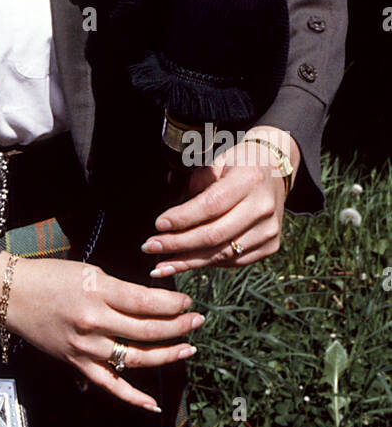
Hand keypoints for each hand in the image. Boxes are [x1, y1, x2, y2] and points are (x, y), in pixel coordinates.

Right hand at [0, 254, 204, 411]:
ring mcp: (86, 347)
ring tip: (188, 348)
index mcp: (98, 291)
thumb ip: (120, 289)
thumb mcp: (90, 271)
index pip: (146, 302)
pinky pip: (110, 385)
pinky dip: (133, 398)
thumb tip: (153, 301)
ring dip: (167, 355)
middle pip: (147, 331)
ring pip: (136, 359)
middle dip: (179, 326)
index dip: (173, 303)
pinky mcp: (77, 363)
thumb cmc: (51, 276)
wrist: (12, 294)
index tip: (188, 301)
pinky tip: (155, 404)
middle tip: (197, 321)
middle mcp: (94, 322)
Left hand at [141, 126, 298, 276]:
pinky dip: (207, 262)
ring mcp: (269, 230)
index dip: (182, 218)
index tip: (158, 225)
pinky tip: (186, 263)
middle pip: (214, 234)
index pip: (211, 205)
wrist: (276, 170)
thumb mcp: (217, 161)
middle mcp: (263, 207)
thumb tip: (168, 214)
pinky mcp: (270, 245)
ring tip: (161, 265)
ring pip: (222, 254)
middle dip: (177, 244)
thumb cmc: (239, 163)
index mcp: (249, 179)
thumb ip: (194, 183)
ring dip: (188, 262)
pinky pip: (234, 261)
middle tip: (150, 247)